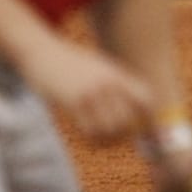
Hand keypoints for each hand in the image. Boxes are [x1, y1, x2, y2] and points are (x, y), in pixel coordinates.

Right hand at [18, 34, 153, 141]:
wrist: (42, 51)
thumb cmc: (70, 60)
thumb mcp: (99, 66)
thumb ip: (114, 82)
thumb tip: (129, 103)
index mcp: (118, 74)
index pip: (145, 99)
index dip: (149, 117)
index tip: (147, 131)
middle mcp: (108, 84)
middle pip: (128, 118)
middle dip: (126, 133)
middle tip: (119, 140)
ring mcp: (91, 92)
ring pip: (110, 127)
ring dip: (109, 139)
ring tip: (104, 140)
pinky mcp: (72, 101)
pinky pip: (89, 129)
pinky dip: (92, 138)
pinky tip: (89, 137)